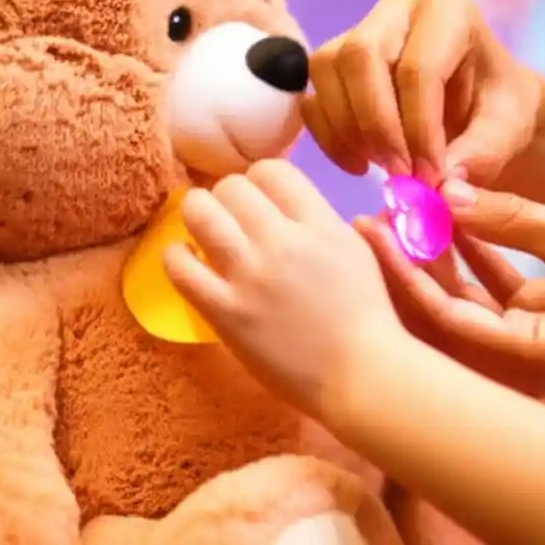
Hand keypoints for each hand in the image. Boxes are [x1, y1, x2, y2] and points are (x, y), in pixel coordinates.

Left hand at [163, 159, 403, 420]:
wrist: (360, 375)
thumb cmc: (367, 316)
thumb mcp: (356, 251)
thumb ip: (320, 221)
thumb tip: (285, 204)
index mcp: (319, 223)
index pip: (270, 169)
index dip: (259, 182)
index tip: (259, 202)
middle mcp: (282, 241)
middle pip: (231, 186)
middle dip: (227, 198)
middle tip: (231, 219)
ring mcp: (251, 276)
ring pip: (199, 213)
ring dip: (198, 216)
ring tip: (203, 232)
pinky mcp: (225, 312)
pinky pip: (180, 267)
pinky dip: (177, 256)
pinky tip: (187, 260)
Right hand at [304, 0, 542, 183]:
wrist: (481, 104)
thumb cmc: (498, 107)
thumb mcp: (509, 129)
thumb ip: (482, 155)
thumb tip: (443, 187)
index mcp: (448, 10)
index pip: (419, 67)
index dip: (420, 129)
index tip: (431, 177)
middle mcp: (397, 9)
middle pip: (361, 56)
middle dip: (377, 125)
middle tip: (400, 174)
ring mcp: (359, 31)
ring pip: (327, 71)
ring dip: (349, 131)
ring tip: (383, 170)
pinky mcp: (334, 63)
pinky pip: (313, 96)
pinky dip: (330, 139)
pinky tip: (362, 166)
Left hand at [357, 181, 544, 395]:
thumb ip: (510, 216)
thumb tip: (444, 190)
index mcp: (531, 358)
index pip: (446, 316)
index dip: (405, 272)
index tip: (373, 232)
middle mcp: (522, 360)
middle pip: (444, 313)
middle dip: (409, 266)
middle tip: (369, 222)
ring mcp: (530, 341)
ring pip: (464, 298)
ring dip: (437, 257)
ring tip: (398, 212)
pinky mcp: (540, 319)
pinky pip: (491, 288)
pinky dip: (472, 255)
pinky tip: (444, 215)